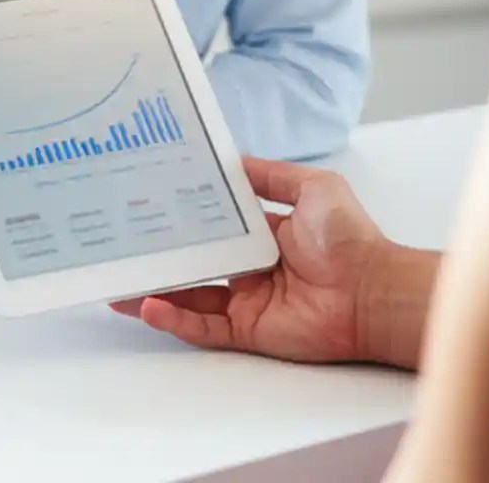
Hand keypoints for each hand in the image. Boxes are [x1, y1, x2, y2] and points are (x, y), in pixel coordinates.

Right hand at [112, 158, 437, 367]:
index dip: (182, 215)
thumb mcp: (312, 186)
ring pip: (188, 295)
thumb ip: (270, 174)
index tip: (147, 201)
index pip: (213, 224)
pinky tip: (147, 305)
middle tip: (120, 243)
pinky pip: (201, 326)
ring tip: (117, 282)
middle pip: (193, 261)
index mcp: (264, 233)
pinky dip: (173, 318)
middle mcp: (250, 267)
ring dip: (154, 288)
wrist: (372, 289)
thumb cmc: (349, 238)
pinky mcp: (246, 329)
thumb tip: (231, 158)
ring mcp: (246, 300)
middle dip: (157, 254)